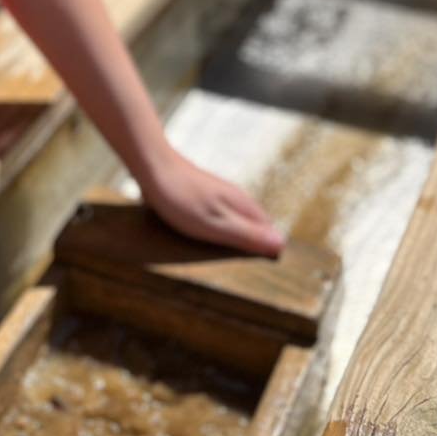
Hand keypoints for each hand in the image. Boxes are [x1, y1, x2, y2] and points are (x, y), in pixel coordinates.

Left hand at [139, 146, 284, 257]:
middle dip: (249, 246)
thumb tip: (281, 244)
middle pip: (254, 227)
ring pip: (235, 221)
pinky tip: (202, 236)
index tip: (255, 268)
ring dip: (232, 238)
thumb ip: (248, 235)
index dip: (265, 251)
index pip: (269, 232)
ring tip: (217, 254)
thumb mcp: (216, 225)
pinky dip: (215, 229)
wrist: (154, 167)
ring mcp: (221, 195)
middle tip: (233, 264)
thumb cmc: (182, 199)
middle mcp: (237, 198)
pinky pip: (218, 216)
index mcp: (244, 206)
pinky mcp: (205, 195)